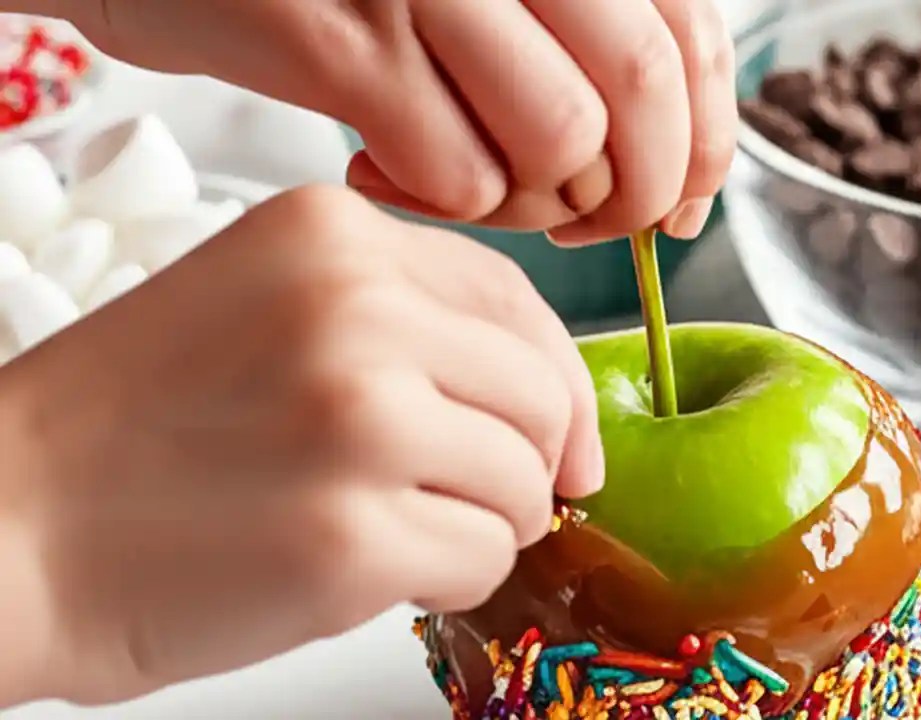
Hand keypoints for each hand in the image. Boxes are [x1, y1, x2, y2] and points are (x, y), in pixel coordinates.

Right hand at [0, 185, 601, 704]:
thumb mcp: (267, 304)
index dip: (556, 380)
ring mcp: (358, 423)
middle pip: (540, 394)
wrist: (9, 527)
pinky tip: (376, 570)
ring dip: (484, 524)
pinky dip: (450, 579)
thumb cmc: (134, 429)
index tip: (562, 436)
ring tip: (404, 530)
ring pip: (524, 484)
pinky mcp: (352, 538)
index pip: (516, 301)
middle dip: (529, 463)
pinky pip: (483, 559)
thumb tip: (545, 396)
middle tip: (480, 498)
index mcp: (334, 238)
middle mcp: (357, 311)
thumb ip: (402, 320)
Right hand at [51, 0, 737, 244]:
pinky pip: (457, 171)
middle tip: (596, 227)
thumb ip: (580, 45)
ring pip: (558, 138)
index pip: (687, 33)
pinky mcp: (336, 43)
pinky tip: (394, 171)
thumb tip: (678, 173)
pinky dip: (450, 202)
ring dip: (538, 200)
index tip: (683, 202)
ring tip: (479, 190)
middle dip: (640, 187)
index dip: (704, 136)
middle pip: (639, 86)